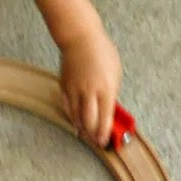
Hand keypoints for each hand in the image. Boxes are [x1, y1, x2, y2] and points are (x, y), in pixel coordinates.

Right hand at [58, 24, 121, 146]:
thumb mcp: (115, 72)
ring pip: (76, 118)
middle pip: (89, 122)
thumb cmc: (101, 52)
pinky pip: (68, 108)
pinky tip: (77, 122)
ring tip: (87, 135)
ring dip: (82, 129)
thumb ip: (112, 93)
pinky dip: (72, 117)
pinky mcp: (64, 87)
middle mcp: (89, 91)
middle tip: (95, 142)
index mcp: (106, 88)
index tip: (104, 142)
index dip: (104, 134)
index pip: (104, 119)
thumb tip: (110, 111)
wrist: (80, 38)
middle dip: (92, 136)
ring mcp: (75, 90)